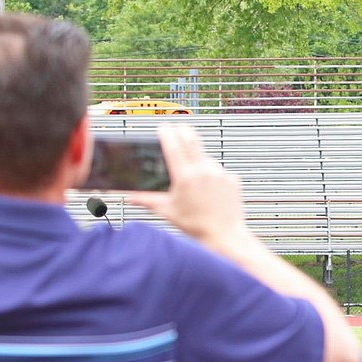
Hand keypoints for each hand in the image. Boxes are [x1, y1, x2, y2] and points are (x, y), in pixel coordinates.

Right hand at [128, 125, 245, 242]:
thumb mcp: (168, 211)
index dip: (167, 133)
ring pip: (205, 156)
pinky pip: (219, 170)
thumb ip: (146, 201)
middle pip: (191, 139)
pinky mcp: (232, 178)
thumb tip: (129, 197)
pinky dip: (212, 174)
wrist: (224, 235)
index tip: (163, 126)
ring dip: (197, 157)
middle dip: (183, 130)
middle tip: (178, 127)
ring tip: (193, 171)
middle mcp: (203, 171)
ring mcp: (220, 173)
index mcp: (185, 177)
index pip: (173, 145)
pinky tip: (209, 188)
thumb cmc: (196, 226)